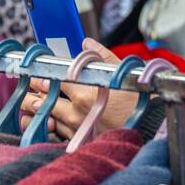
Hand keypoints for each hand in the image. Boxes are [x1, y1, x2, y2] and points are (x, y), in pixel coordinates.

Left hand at [18, 38, 141, 140]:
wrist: (152, 129)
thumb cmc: (138, 99)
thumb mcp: (121, 73)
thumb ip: (101, 56)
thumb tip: (86, 42)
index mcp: (85, 92)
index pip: (52, 78)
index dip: (43, 73)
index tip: (37, 70)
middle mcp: (76, 113)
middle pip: (42, 99)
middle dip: (35, 90)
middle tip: (32, 83)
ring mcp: (76, 130)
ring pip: (44, 118)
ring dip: (35, 109)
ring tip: (32, 102)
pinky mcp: (79, 142)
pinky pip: (54, 135)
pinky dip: (46, 126)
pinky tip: (45, 120)